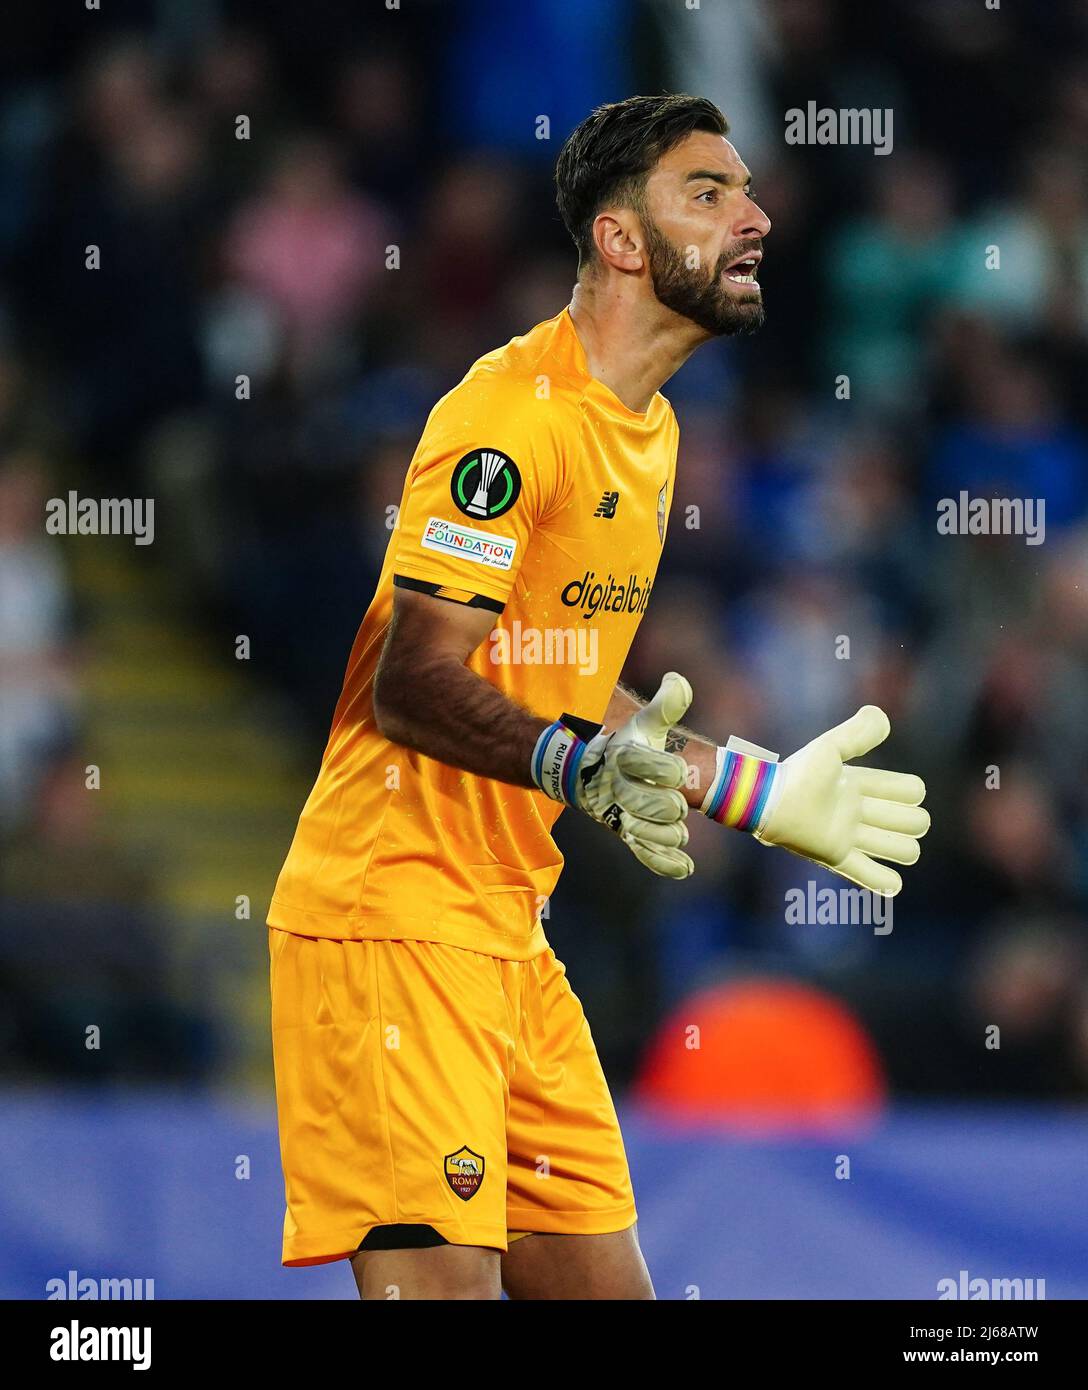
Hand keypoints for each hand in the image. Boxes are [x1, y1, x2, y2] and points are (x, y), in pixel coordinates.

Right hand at [579, 672, 694, 878]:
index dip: (663, 768)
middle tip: (676, 803)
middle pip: (647, 803)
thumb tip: (678, 682)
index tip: (676, 770)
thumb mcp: (643, 722)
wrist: (584, 771)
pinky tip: (685, 868)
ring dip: (667, 834)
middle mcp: (617, 786)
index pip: (642, 763)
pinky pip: (641, 851)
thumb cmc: (624, 743)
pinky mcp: (624, 832)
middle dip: (668, 806)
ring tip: (679, 832)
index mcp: (622, 756)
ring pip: (645, 830)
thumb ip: (665, 705)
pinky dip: (663, 861)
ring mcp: (619, 812)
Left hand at [755, 705, 928, 895]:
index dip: (910, 791)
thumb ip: (857, 733)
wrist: (769, 803)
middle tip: (881, 816)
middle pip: (912, 822)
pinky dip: (885, 882)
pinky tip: (893, 883)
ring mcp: (850, 837)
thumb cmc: (798, 774)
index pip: (909, 791)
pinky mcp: (837, 858)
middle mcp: (858, 812)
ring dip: (903, 847)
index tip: (893, 789)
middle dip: (911, 820)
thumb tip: (882, 717)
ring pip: (900, 849)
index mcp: (859, 785)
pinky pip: (869, 876)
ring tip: (889, 844)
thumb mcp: (830, 748)